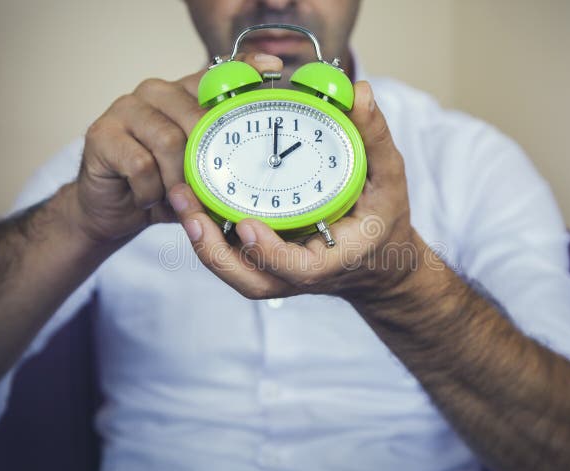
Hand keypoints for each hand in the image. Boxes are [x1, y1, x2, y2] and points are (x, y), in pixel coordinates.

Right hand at [68, 53, 283, 244]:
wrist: (114, 210)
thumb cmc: (162, 189)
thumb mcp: (200, 176)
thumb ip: (222, 160)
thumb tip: (264, 160)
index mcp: (183, 96)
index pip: (216, 75)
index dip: (245, 70)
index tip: (273, 69)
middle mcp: (156, 93)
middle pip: (196, 117)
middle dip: (206, 161)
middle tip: (203, 189)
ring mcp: (126, 108)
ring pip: (170, 142)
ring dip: (175, 181)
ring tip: (170, 197)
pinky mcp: (102, 133)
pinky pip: (141, 164)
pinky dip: (149, 191)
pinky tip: (146, 198)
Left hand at [169, 81, 418, 300]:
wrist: (377, 261)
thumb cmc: (382, 220)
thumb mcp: (389, 179)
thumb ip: (375, 137)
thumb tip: (360, 92)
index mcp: (333, 260)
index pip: (298, 268)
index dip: (269, 252)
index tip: (247, 225)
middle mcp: (298, 274)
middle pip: (250, 279)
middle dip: (214, 250)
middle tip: (188, 208)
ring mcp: (278, 273)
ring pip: (232, 272)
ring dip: (202, 242)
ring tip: (180, 199)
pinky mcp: (262, 263)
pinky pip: (229, 256)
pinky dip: (207, 235)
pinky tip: (189, 200)